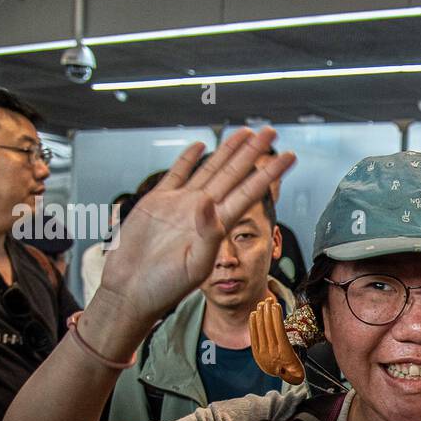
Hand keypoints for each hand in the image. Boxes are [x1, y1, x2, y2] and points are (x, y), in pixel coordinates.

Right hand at [98, 128, 294, 326]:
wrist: (132, 289)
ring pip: (211, 169)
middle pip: (235, 174)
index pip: (250, 192)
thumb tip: (209, 202)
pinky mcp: (157, 202)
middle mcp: (204, 211)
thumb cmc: (165, 286)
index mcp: (218, 226)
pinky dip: (188, 159)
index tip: (288, 157)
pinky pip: (177, 174)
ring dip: (228, 151)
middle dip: (253, 152)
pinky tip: (201, 145)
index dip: (269, 174)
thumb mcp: (195, 265)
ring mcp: (181, 204)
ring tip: (246, 132)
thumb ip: (207, 235)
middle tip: (271, 131)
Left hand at [250, 297, 304, 384]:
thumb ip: (292, 353)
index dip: (276, 317)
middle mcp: (271, 353)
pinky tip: (254, 314)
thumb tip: (286, 340)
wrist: (287, 380)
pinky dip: (253, 324)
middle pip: (268, 328)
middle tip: (268, 299)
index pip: (278, 331)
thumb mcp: (298, 362)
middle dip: (267, 312)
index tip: (276, 305)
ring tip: (262, 303)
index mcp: (283, 354)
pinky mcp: (256, 353)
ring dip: (261, 315)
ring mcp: (262, 353)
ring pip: (260, 330)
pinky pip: (253, 336)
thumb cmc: (296, 369)